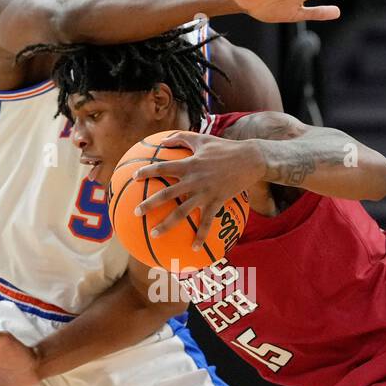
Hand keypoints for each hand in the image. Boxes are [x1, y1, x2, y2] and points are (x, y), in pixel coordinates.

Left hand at [134, 131, 262, 249]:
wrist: (250, 160)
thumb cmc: (225, 148)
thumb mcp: (202, 138)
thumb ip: (181, 138)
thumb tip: (162, 141)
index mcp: (189, 164)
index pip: (163, 168)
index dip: (147, 172)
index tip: (134, 177)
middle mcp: (194, 180)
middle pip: (167, 194)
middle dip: (149, 204)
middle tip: (135, 212)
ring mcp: (205, 193)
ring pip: (182, 213)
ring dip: (167, 225)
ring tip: (154, 235)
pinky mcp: (217, 202)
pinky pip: (207, 222)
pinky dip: (200, 236)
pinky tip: (194, 248)